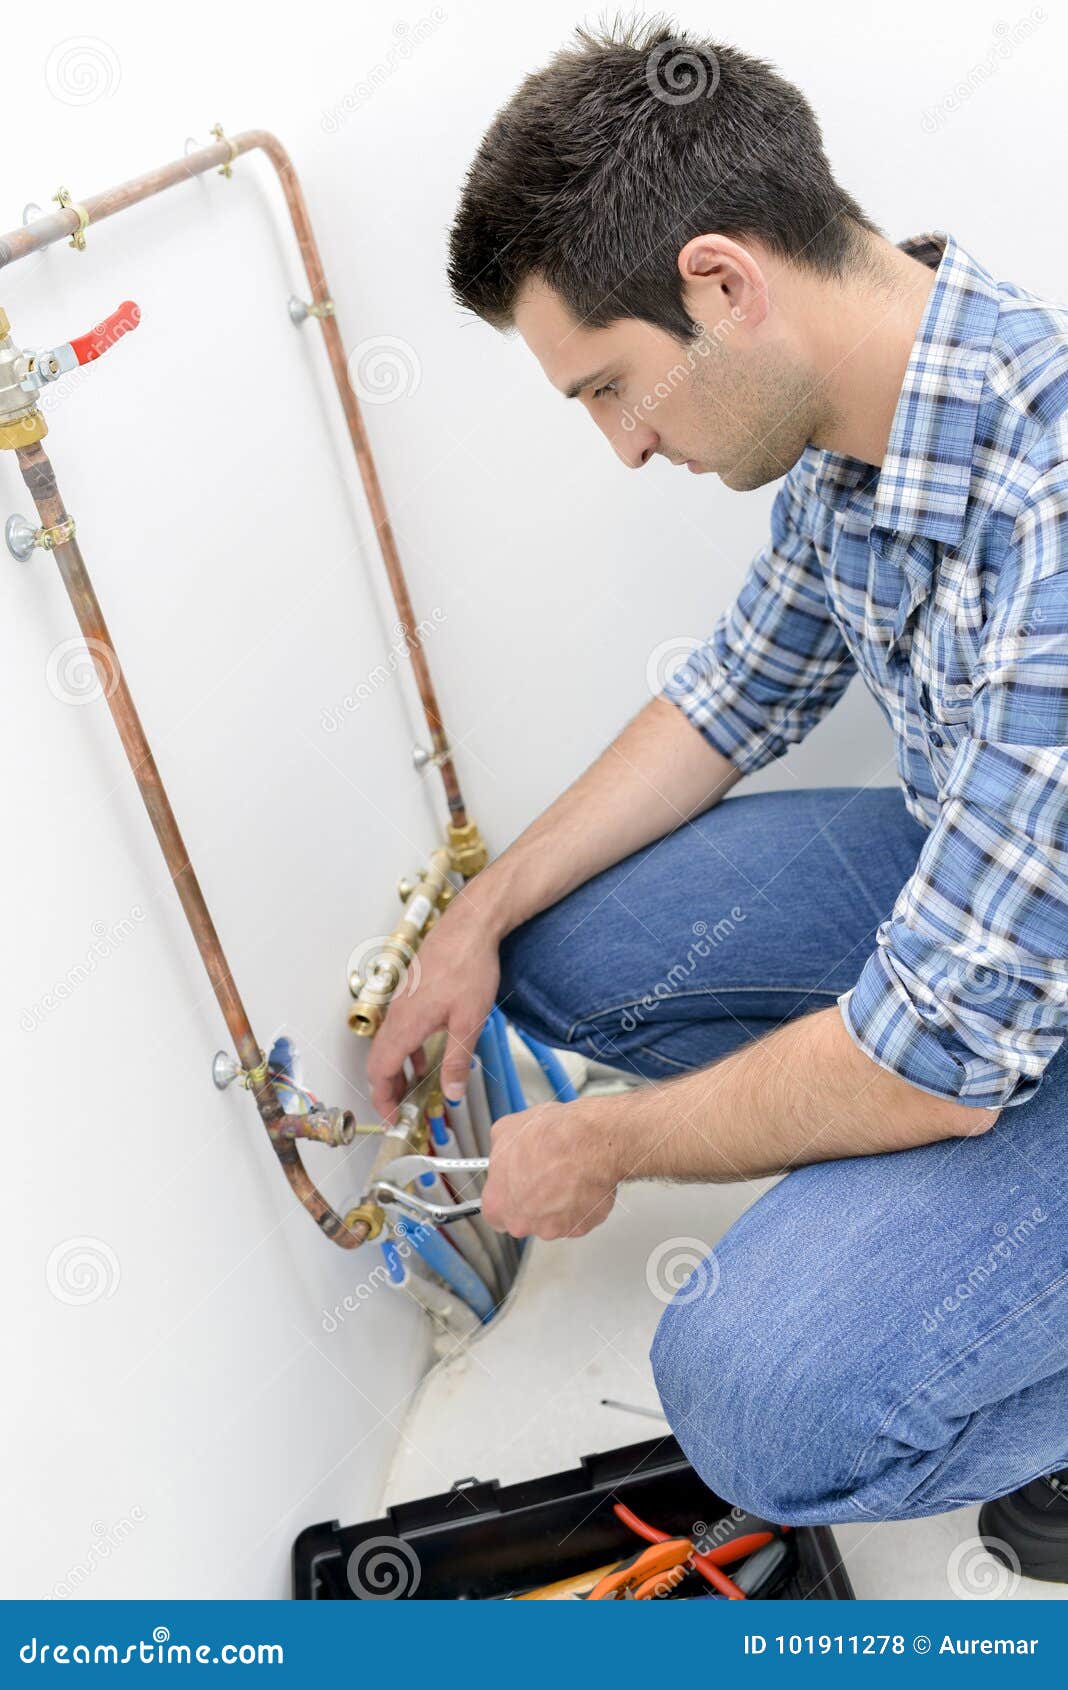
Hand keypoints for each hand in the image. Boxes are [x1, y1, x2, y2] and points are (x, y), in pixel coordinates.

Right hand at [366, 892, 502, 1123]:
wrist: (469, 926)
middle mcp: (397, 1014)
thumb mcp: (470, 1020)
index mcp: (406, 1024)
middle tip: (401, 1111)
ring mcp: (402, 1002)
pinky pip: (401, 1029)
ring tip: (414, 1090)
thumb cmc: (469, 968)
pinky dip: (406, 1050)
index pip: (381, 1071)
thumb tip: (451, 1093)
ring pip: (390, 1045)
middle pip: (380, 1060)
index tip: (393, 1119)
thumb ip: (458, 1060)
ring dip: (397, 1070)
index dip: (383, 1099)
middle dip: (387, 1090)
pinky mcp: (412, 993)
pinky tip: (425, 1057)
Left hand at [480, 1095, 625, 1239]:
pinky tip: (582, 1182)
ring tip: (567, 1175)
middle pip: (524, 1219)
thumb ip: (500, 1152)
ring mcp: (553, 1229)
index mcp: (498, 1204)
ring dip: (558, 1203)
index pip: (495, 1213)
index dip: (507, 1196)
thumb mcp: (507, 1130)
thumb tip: (504, 1152)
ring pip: (553, 1220)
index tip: (516, 1185)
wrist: (589, 1141)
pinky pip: (578, 1218)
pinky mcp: (581, 1227)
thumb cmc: (550, 1137)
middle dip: (533, 1201)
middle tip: (545, 1175)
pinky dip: (581, 1204)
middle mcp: (523, 1223)